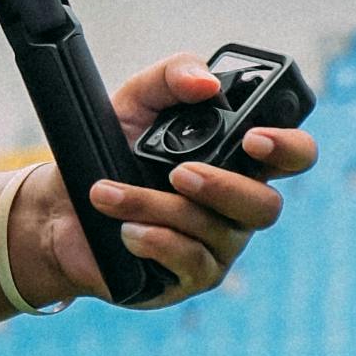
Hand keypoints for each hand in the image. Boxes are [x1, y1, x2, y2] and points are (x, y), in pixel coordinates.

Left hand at [8, 60, 315, 311]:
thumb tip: (206, 82)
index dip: (288, 148)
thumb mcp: (134, 102)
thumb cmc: (111, 152)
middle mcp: (237, 206)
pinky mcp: (190, 278)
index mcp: (239, 160)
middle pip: (266, 206)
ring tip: (107, 193)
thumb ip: (171, 76)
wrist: (61, 209)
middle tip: (178, 172)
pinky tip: (125, 231)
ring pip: (214, 231)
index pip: (293, 155)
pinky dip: (154, 240)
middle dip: (222, 187)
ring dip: (155, 206)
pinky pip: (190, 263)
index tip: (253, 138)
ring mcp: (219, 246)